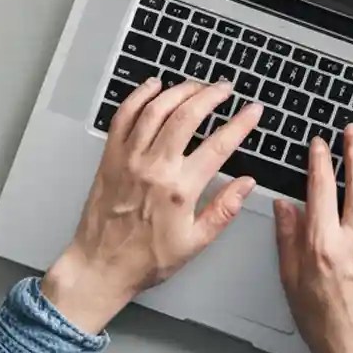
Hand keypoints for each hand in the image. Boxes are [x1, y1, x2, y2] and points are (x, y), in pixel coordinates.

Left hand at [42, 77, 261, 332]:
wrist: (99, 267)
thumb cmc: (145, 259)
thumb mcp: (195, 242)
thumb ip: (224, 209)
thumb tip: (247, 184)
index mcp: (180, 190)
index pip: (219, 145)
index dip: (241, 123)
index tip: (253, 111)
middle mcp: (154, 168)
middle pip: (187, 116)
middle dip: (211, 95)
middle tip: (225, 88)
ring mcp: (130, 159)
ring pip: (156, 109)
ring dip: (180, 90)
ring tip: (197, 85)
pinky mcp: (110, 157)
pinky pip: (124, 116)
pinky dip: (139, 96)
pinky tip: (154, 87)